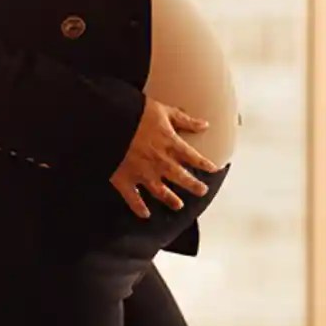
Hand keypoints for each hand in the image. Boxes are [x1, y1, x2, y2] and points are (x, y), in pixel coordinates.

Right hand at [110, 96, 219, 217]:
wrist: (111, 124)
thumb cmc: (136, 114)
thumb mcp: (164, 111)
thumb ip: (185, 120)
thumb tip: (204, 125)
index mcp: (171, 145)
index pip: (194, 158)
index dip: (205, 164)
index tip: (214, 169)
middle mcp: (161, 163)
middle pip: (182, 178)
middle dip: (194, 186)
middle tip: (202, 191)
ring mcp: (143, 174)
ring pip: (161, 192)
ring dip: (171, 200)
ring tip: (178, 205)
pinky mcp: (125, 181)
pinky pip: (134, 199)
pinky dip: (139, 208)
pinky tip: (145, 214)